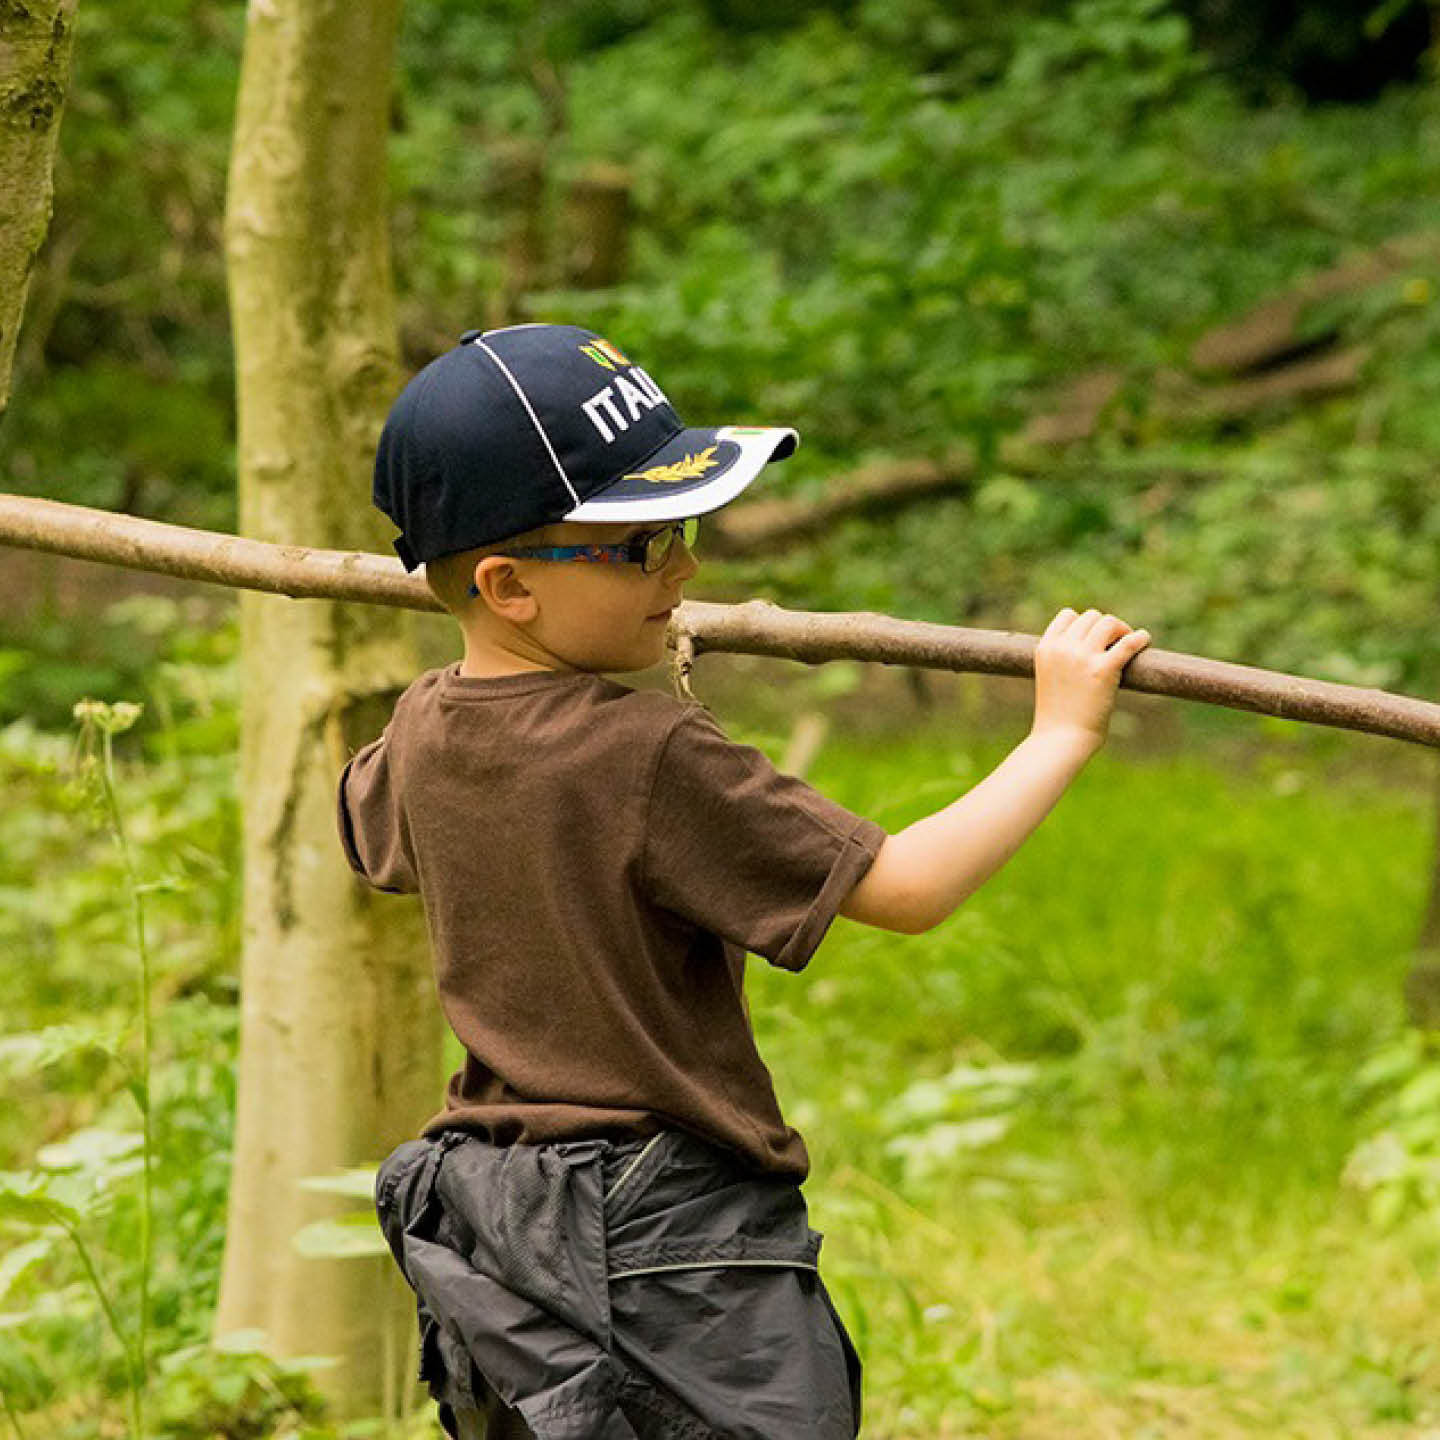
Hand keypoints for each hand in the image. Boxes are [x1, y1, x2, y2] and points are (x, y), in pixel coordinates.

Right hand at [1030, 607, 1150, 751]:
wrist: (1060, 739)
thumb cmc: (1057, 715)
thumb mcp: (1049, 677)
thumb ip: (1063, 658)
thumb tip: (1091, 648)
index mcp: (1045, 648)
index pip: (1068, 615)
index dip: (1084, 624)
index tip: (1094, 639)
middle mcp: (1062, 648)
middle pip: (1091, 617)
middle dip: (1106, 628)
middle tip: (1115, 645)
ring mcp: (1082, 657)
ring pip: (1109, 623)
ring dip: (1121, 630)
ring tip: (1127, 644)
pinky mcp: (1103, 670)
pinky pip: (1128, 643)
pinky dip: (1139, 638)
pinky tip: (1145, 640)